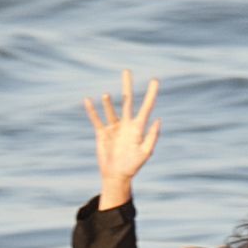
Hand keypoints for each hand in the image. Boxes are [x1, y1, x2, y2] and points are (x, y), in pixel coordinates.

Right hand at [84, 70, 162, 209]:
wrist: (117, 175)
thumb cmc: (133, 165)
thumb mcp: (145, 152)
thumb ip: (152, 137)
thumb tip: (158, 119)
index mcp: (138, 127)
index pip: (146, 107)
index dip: (151, 94)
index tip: (155, 80)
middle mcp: (126, 124)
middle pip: (127, 101)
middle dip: (127, 86)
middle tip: (127, 71)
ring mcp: (113, 127)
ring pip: (111, 110)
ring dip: (108, 102)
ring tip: (107, 95)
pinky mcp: (102, 133)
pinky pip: (96, 119)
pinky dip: (92, 111)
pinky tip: (88, 100)